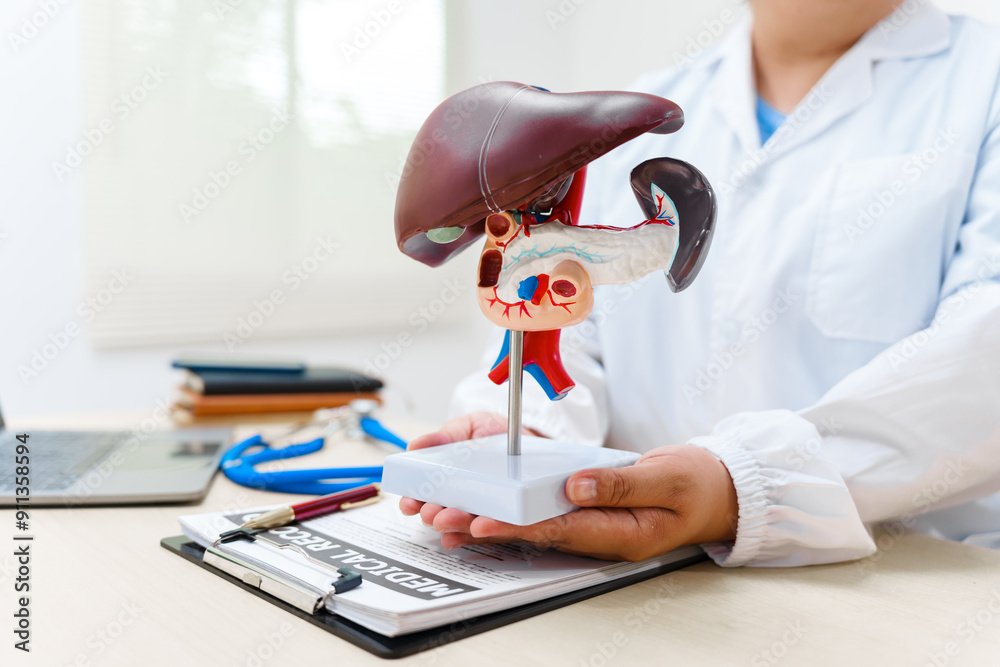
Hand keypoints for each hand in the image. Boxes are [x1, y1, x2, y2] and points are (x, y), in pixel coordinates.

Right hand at [398, 410, 539, 517]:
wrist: (532, 438)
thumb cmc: (498, 434)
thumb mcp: (470, 427)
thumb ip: (446, 436)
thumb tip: (416, 444)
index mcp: (451, 484)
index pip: (428, 499)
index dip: (414, 503)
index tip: (408, 503)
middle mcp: (467, 503)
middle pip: (446, 518)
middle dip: (434, 517)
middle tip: (430, 512)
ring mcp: (489, 513)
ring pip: (470, 529)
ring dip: (456, 526)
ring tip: (448, 519)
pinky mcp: (515, 519)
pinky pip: (504, 531)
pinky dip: (491, 531)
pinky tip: (479, 528)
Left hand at [399, 416, 738, 560]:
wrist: (715, 492)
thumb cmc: (696, 485)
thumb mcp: (667, 478)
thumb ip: (621, 484)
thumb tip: (575, 485)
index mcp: (622, 533)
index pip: (560, 530)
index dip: (517, 526)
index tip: (480, 520)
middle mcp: (600, 536)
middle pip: (535, 532)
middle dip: (488, 525)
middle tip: (445, 517)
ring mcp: (591, 527)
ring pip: (532, 527)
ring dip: (490, 521)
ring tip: (445, 517)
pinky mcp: (584, 512)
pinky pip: (541, 515)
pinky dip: (509, 512)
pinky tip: (476, 511)